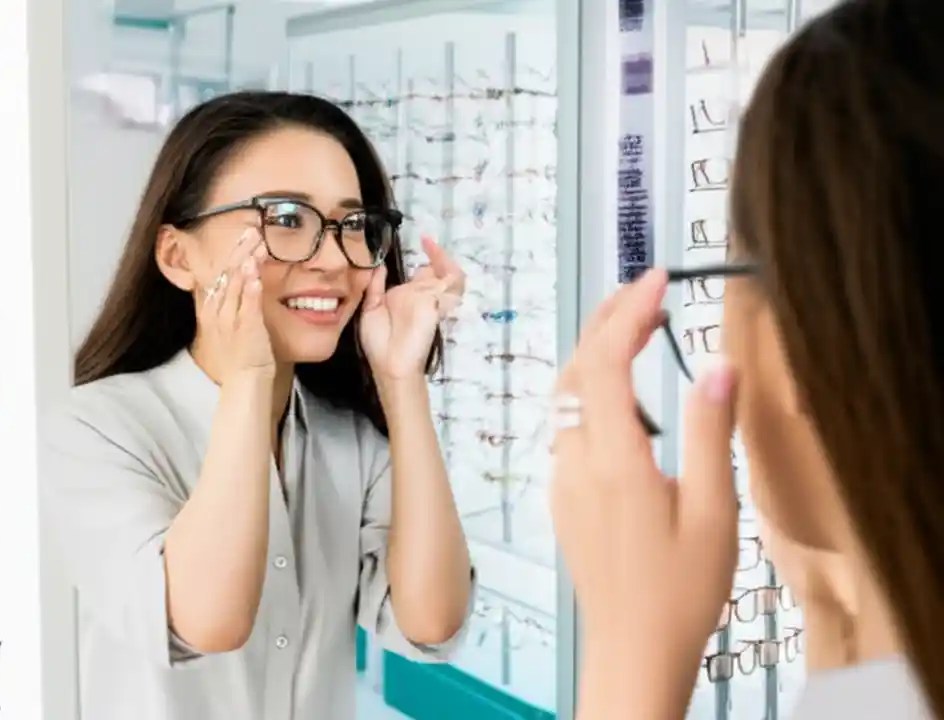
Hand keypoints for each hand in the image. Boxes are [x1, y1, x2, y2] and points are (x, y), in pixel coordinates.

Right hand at [196, 229, 274, 378]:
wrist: (242, 382)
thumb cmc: (238, 353)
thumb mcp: (225, 323)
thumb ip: (229, 301)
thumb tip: (237, 279)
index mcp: (210, 308)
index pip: (218, 273)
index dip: (230, 253)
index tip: (242, 236)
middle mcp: (217, 312)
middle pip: (227, 273)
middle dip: (240, 250)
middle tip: (253, 231)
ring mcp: (230, 320)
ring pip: (236, 285)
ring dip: (247, 263)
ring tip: (258, 244)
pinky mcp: (246, 330)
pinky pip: (248, 306)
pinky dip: (251, 290)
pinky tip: (257, 275)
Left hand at [359, 236, 464, 379]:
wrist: (389, 364)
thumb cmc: (379, 342)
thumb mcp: (371, 308)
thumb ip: (375, 287)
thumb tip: (379, 266)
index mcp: (408, 297)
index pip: (425, 274)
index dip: (429, 258)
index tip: (424, 241)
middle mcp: (422, 297)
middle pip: (440, 273)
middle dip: (438, 258)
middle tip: (430, 245)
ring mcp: (431, 301)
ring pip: (452, 278)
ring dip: (445, 262)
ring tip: (434, 250)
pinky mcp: (436, 306)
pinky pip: (452, 287)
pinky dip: (450, 273)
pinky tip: (438, 264)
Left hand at [549, 269, 737, 714]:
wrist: (631, 650)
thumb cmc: (677, 592)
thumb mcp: (712, 512)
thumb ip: (709, 433)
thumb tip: (716, 366)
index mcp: (614, 461)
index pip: (605, 364)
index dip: (626, 312)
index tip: (654, 277)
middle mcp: (576, 462)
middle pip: (575, 369)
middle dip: (605, 318)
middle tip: (643, 288)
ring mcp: (563, 478)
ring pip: (564, 395)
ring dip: (594, 351)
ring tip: (636, 326)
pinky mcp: (563, 495)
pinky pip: (566, 423)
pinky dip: (589, 389)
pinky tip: (622, 394)